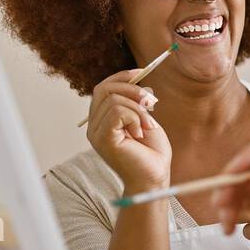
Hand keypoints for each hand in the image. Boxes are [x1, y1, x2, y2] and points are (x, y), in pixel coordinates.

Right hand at [85, 69, 170, 190]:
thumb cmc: (151, 153)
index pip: (103, 88)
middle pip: (105, 89)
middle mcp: (94, 126)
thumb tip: (135, 78)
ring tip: (147, 127)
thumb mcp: (144, 119)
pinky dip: (135, 117)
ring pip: (114, 100)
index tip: (141, 72)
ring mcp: (96, 133)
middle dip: (133, 90)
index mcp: (102, 120)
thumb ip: (134, 102)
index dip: (122, 77)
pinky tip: (140, 133)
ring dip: (138, 109)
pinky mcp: (103, 139)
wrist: (155, 177)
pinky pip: (117, 112)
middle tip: (152, 104)